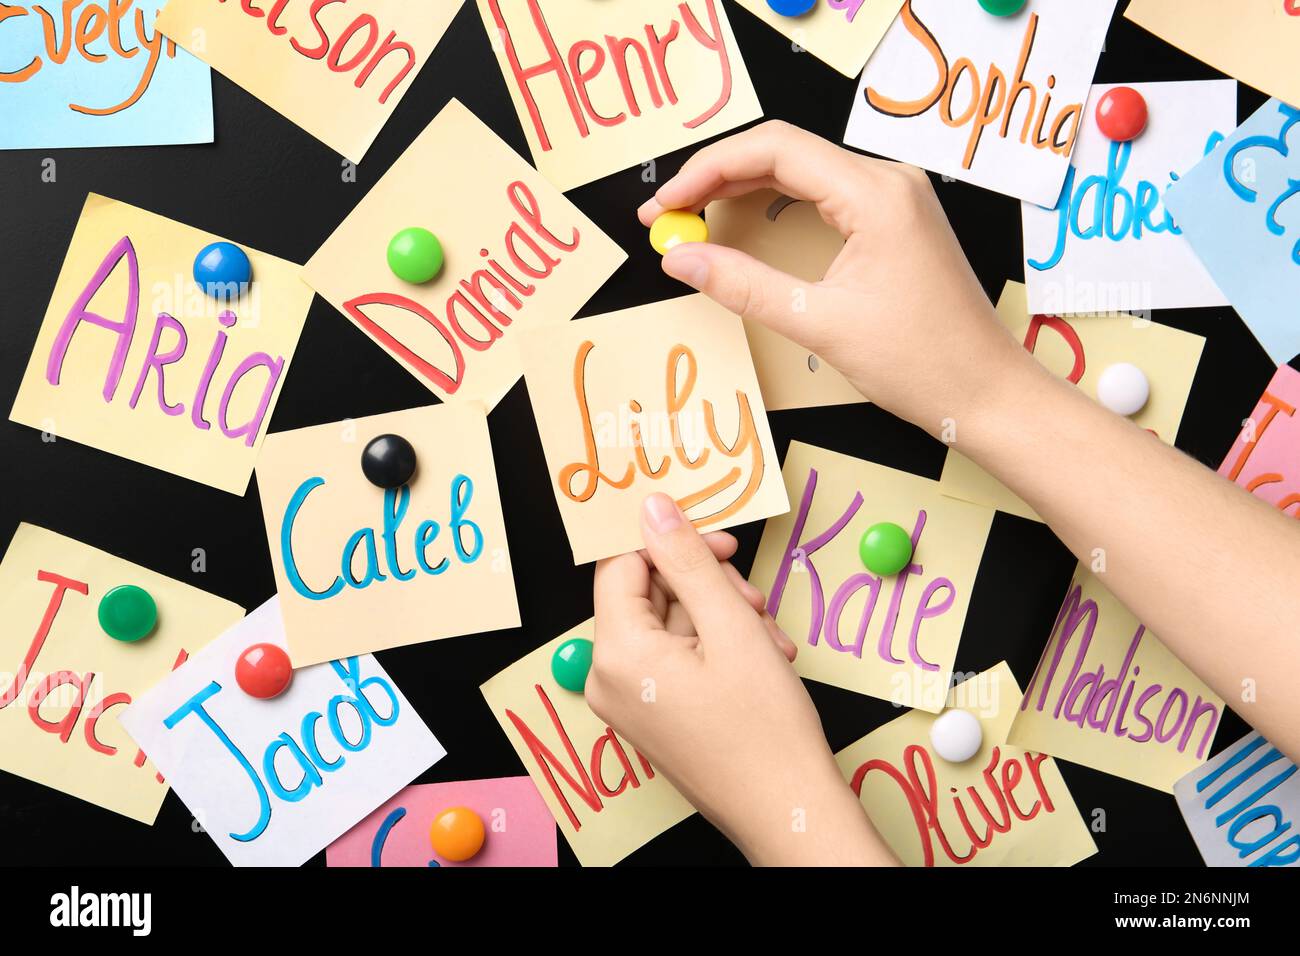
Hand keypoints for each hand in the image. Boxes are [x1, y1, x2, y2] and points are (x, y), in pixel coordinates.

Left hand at [589, 493, 897, 865]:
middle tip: (755, 602)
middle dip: (709, 587)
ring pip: (673, 624)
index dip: (673, 543)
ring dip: (724, 618)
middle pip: (650, 593)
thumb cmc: (765, 730)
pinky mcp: (655, 714)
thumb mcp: (730, 626)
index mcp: (617, 654)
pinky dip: (721, 648)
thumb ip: (688, 560)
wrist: (790, 811)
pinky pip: (678, 657)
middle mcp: (610, 679)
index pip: (622, 565)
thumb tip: (653, 508)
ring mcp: (632, 701)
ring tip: (768, 641)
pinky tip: (763, 660)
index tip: (722, 542)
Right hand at [638, 120, 1036, 436]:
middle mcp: (887, 181)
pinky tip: (741, 224)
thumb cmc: (921, 362)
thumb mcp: (820, 325)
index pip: (774, 149)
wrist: (987, 392)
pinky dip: (774, 204)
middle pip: (784, 151)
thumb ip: (743, 285)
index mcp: (875, 194)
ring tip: (691, 217)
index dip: (707, 170)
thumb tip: (679, 258)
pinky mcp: (893, 221)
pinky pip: (821, 193)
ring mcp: (893, 198)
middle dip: (717, 177)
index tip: (664, 204)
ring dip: (742, 188)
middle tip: (665, 214)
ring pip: (801, 170)